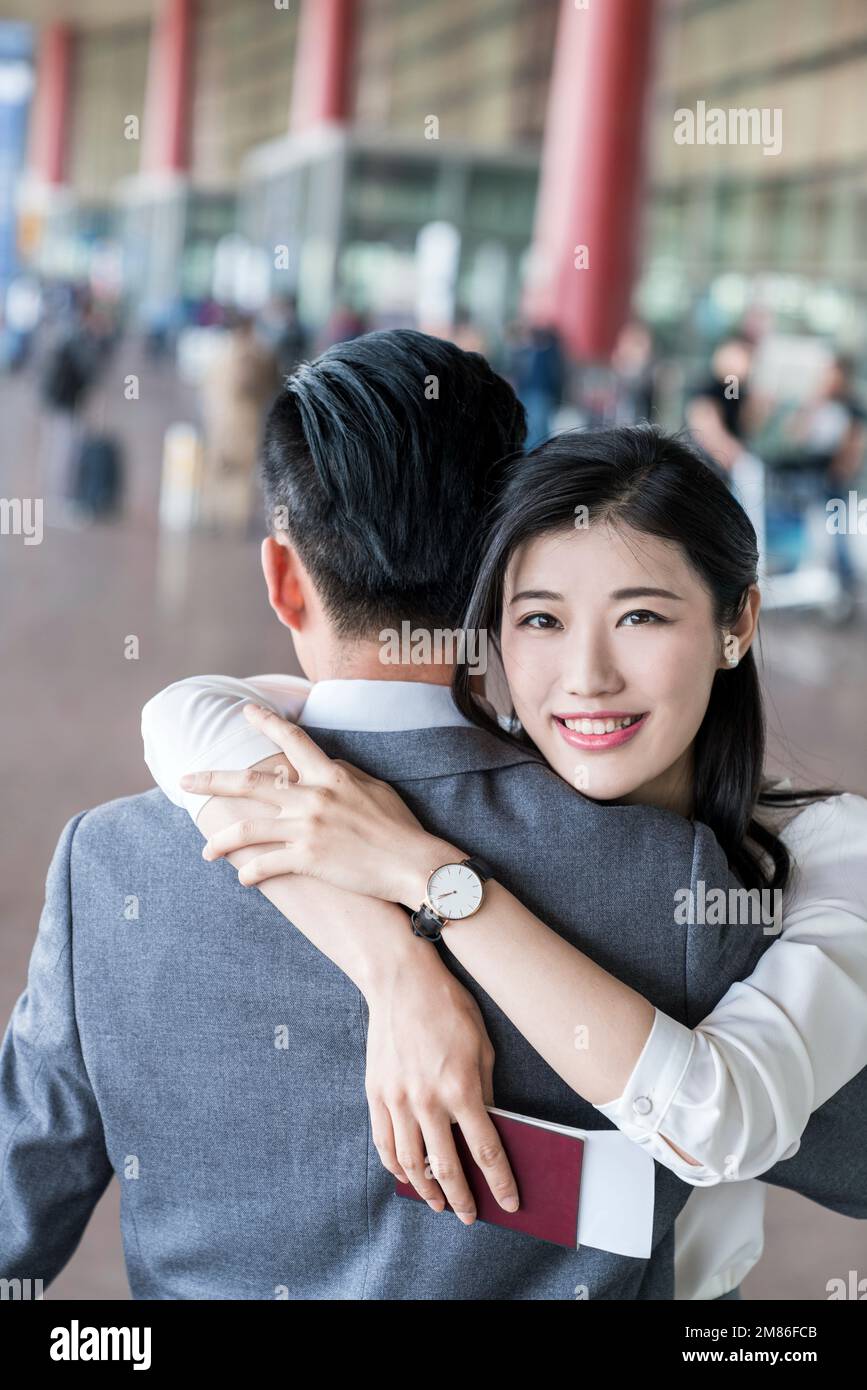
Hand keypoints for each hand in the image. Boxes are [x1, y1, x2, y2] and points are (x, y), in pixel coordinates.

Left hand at [180, 705, 455, 906]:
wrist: (412, 863)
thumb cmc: (398, 827)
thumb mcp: (373, 788)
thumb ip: (343, 774)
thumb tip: (322, 763)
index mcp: (330, 775)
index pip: (292, 742)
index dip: (266, 722)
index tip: (244, 711)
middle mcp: (313, 798)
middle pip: (250, 784)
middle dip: (212, 780)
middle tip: (185, 779)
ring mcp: (307, 829)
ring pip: (248, 830)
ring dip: (221, 840)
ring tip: (206, 851)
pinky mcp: (308, 860)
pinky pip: (266, 866)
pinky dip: (250, 873)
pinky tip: (241, 878)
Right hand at [365, 951, 519, 1222]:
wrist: (401, 981)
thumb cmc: (448, 1007)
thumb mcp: (482, 1045)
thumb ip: (486, 1090)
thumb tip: (489, 1124)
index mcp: (461, 1088)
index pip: (486, 1150)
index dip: (500, 1182)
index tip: (509, 1203)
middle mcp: (427, 1101)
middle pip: (446, 1167)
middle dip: (462, 1198)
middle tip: (471, 1216)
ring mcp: (397, 1100)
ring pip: (411, 1163)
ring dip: (427, 1190)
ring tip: (439, 1204)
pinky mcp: (376, 1094)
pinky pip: (384, 1143)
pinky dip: (396, 1166)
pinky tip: (407, 1176)